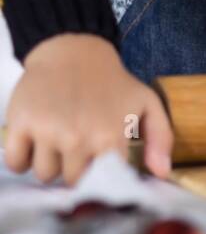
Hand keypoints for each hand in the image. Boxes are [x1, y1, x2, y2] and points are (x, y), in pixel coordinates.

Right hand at [3, 33, 173, 185]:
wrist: (73, 50)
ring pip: (44, 175)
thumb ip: (161, 138)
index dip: (101, 178)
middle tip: (78, 148)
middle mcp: (77, 138)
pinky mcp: (20, 124)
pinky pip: (16, 163)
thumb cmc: (112, 82)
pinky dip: (22, 160)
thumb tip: (161, 174)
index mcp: (108, 138)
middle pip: (71, 182)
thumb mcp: (147, 103)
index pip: (103, 183)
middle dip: (74, 170)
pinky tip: (34, 144)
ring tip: (58, 141)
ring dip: (49, 164)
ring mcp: (46, 132)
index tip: (99, 168)